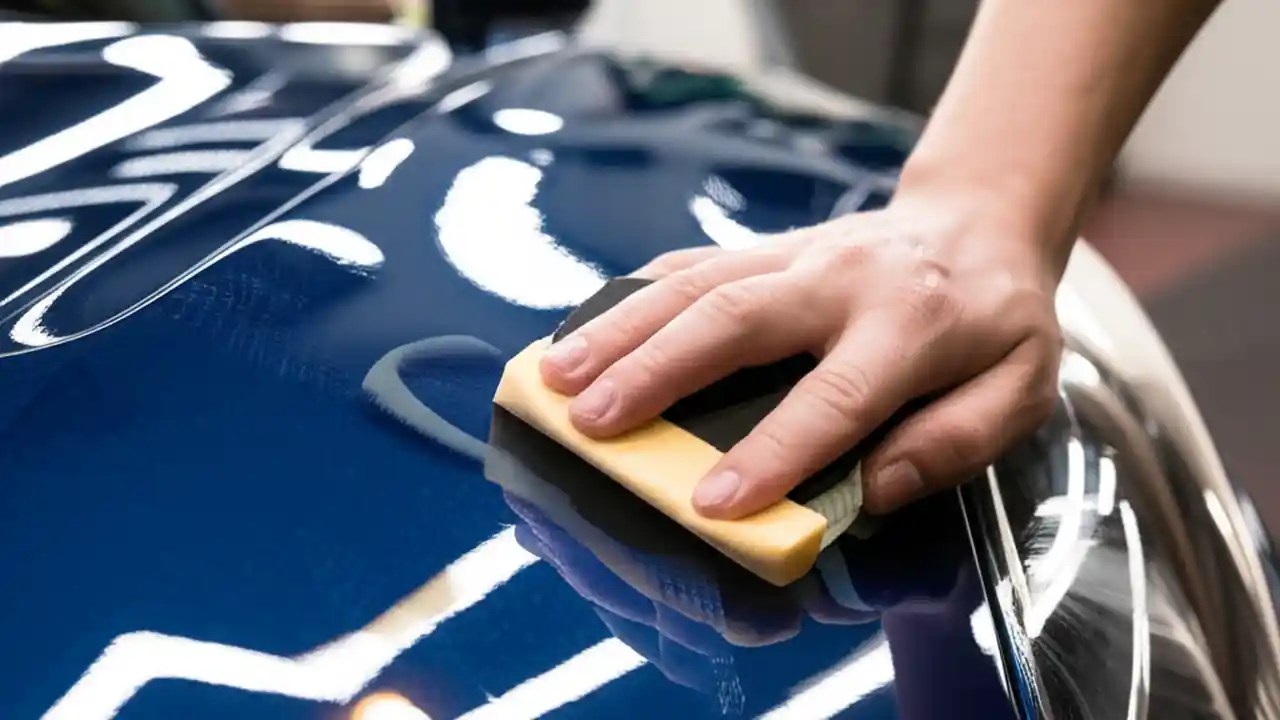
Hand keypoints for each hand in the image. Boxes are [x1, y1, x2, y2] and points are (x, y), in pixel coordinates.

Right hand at [539, 194, 1063, 516]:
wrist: (977, 224)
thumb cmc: (995, 323)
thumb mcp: (1018, 389)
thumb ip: (954, 441)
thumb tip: (872, 490)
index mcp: (911, 327)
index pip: (835, 397)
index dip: (773, 452)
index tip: (711, 506)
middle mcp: (840, 282)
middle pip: (737, 319)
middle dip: (656, 371)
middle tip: (589, 422)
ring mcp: (794, 255)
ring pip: (697, 285)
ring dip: (620, 330)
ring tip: (555, 376)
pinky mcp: (765, 248)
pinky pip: (691, 264)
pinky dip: (631, 296)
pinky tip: (584, 327)